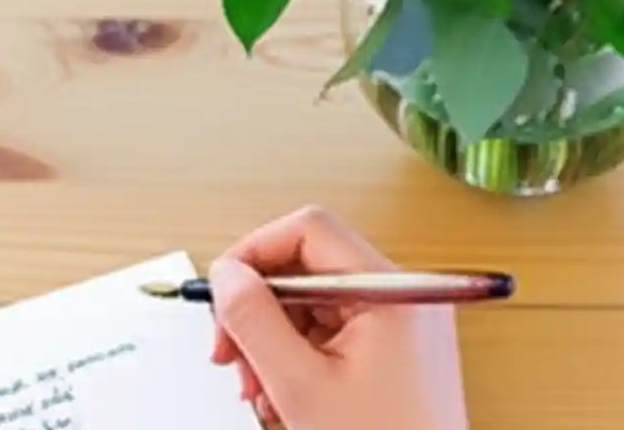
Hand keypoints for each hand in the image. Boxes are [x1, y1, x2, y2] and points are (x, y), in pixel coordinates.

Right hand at [210, 206, 469, 429]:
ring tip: (256, 387)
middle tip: (229, 352)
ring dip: (271, 340)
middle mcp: (401, 297)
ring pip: (311, 303)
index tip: (222, 291)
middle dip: (258, 310)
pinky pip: (329, 331)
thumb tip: (226, 274)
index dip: (254, 253)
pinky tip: (282, 394)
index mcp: (391, 291)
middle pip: (306, 267)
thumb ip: (255, 320)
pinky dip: (296, 356)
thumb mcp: (301, 385)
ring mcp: (401, 323)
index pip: (309, 230)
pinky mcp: (394, 349)